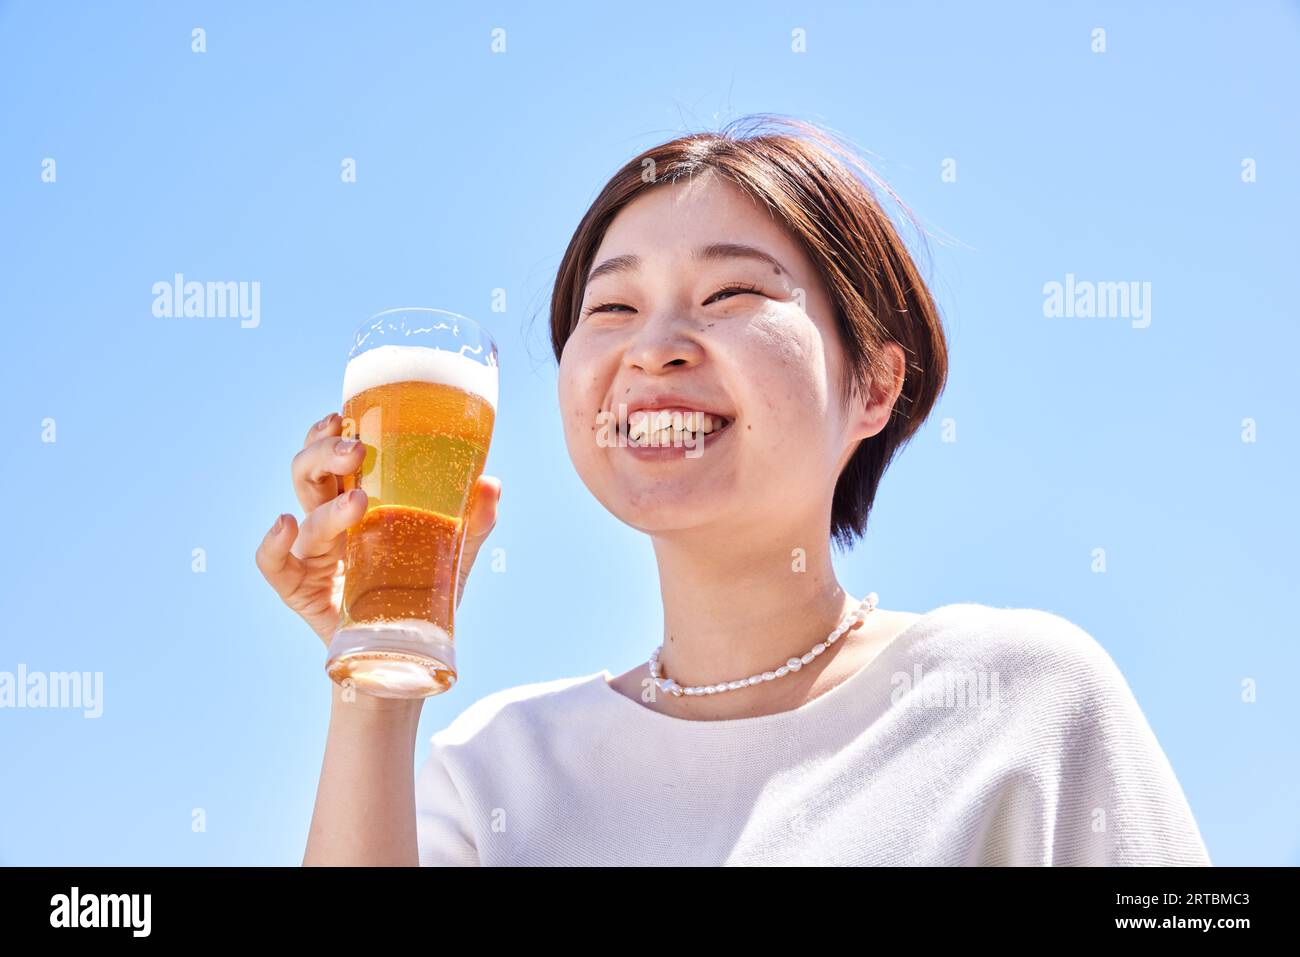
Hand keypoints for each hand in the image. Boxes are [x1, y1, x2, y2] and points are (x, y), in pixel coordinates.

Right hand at [255, 411, 501, 645]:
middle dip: (323, 454)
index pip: (332, 455)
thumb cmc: (423, 589)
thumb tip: (491, 483)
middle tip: (354, 449)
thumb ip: (474, 520)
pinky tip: (285, 526)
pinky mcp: (301, 589)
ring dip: (327, 506)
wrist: (407, 649)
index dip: (328, 432)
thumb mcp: (456, 551)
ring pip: (304, 515)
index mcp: (357, 499)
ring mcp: (314, 554)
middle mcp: (329, 520)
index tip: (342, 415)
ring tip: (357, 501)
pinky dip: (271, 544)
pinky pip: (273, 565)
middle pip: (308, 473)